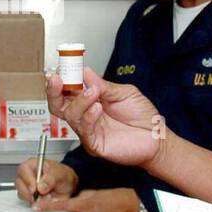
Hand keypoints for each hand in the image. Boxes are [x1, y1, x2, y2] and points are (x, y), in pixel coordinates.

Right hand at [14, 159, 77, 204]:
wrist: (67, 185)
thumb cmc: (62, 176)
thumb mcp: (60, 174)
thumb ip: (51, 178)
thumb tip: (41, 187)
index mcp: (32, 165)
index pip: (23, 170)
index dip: (27, 180)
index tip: (34, 189)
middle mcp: (27, 175)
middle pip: (19, 184)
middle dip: (29, 193)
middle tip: (41, 196)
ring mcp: (26, 187)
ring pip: (22, 195)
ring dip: (34, 199)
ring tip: (47, 196)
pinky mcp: (29, 197)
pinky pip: (28, 203)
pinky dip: (36, 204)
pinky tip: (44, 200)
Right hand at [47, 67, 166, 167]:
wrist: (156, 136)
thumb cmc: (141, 116)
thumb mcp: (124, 93)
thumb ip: (104, 85)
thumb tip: (85, 71)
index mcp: (90, 101)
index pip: (68, 90)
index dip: (62, 79)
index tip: (61, 67)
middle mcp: (85, 115)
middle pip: (58, 105)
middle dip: (54, 91)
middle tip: (57, 78)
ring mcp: (88, 130)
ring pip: (71, 116)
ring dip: (79, 101)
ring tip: (93, 92)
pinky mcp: (94, 145)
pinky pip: (84, 130)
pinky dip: (88, 117)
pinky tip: (97, 108)